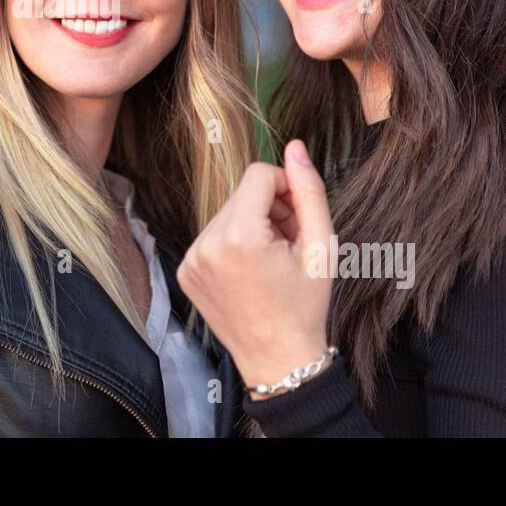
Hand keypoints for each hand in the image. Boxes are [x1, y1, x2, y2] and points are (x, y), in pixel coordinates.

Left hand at [176, 140, 335, 392]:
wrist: (278, 359)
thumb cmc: (305, 305)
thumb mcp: (321, 246)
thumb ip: (309, 191)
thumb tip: (295, 146)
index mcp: (238, 236)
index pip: (258, 174)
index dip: (285, 186)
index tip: (299, 214)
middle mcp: (205, 243)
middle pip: (242, 194)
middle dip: (270, 208)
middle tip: (290, 242)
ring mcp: (190, 258)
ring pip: (227, 213)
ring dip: (252, 224)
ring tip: (272, 258)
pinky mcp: (185, 270)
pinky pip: (212, 236)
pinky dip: (233, 243)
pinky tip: (252, 270)